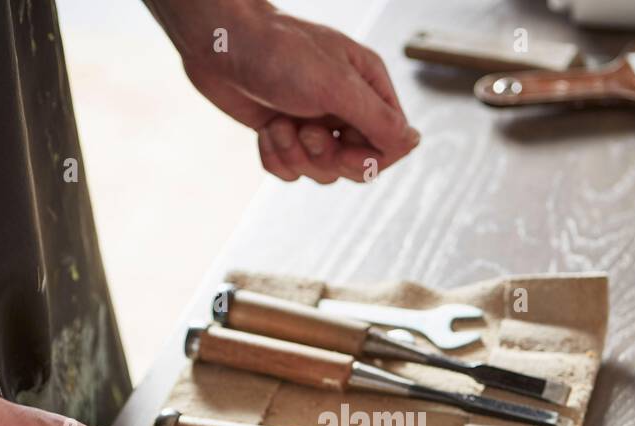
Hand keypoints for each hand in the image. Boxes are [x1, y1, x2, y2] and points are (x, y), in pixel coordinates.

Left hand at [150, 0, 419, 183]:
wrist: (220, 44)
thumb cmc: (280, 54)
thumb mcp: (337, 86)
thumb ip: (379, 119)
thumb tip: (414, 142)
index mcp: (368, 88)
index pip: (390, 144)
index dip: (368, 158)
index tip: (344, 149)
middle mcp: (345, 107)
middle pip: (355, 164)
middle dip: (326, 157)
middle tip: (305, 131)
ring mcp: (313, 122)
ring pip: (321, 172)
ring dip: (296, 155)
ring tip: (279, 124)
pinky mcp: (284, 134)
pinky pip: (290, 170)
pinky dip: (276, 157)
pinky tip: (264, 129)